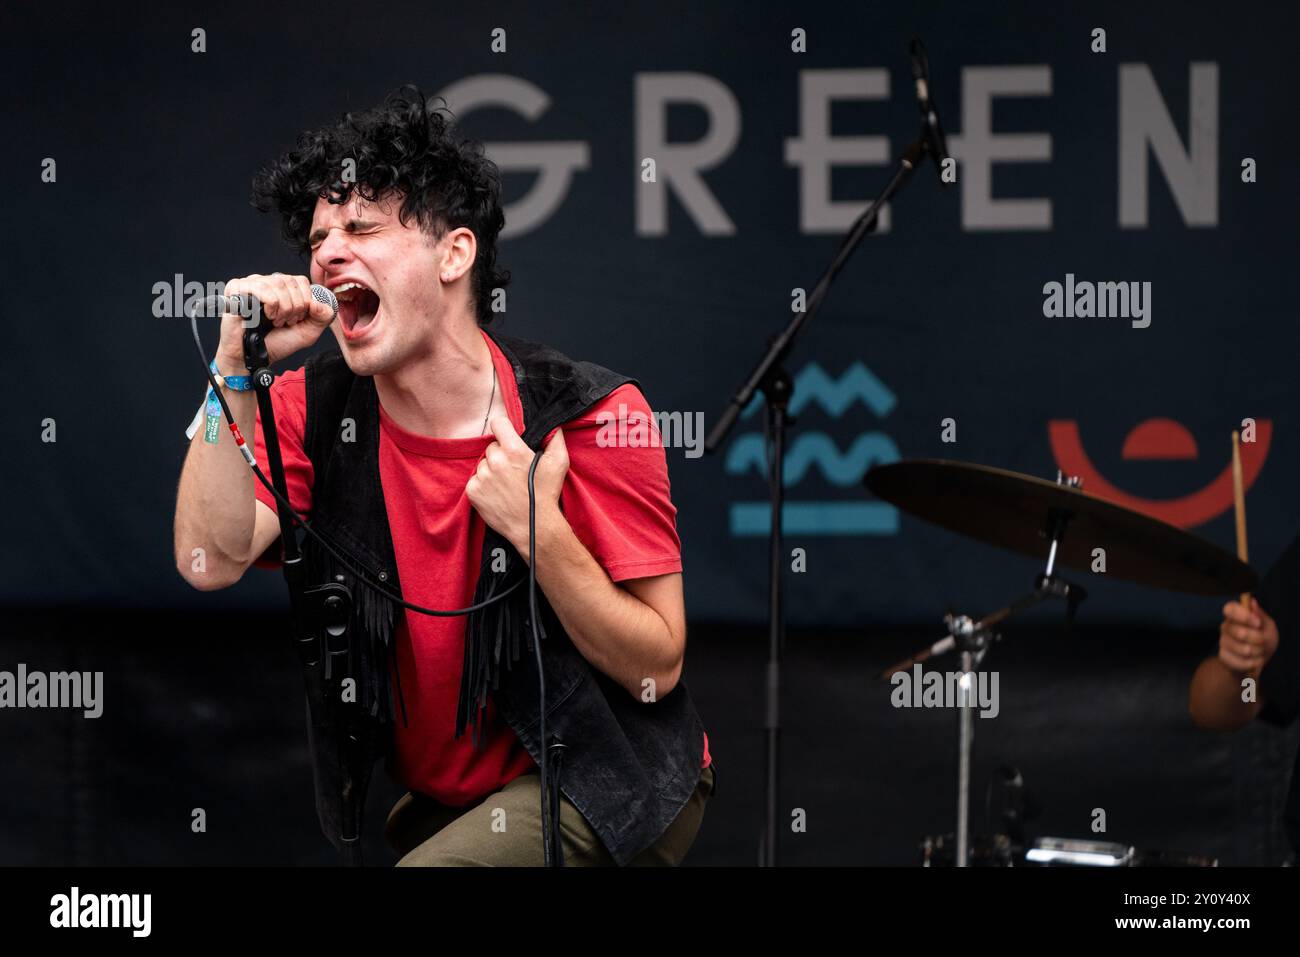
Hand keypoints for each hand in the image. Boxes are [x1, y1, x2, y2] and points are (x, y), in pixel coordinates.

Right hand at [216, 273, 335, 368]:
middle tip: (285, 322)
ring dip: (282, 308)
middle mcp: (267, 282)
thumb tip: (319, 303)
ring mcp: (251, 284)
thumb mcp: (307, 332)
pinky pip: (259, 286)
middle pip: (290, 281)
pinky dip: (269, 304)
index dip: (304, 301)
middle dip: (294, 307)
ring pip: (277, 283)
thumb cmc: (276, 343)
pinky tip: (264, 316)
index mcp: (283, 289)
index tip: (297, 318)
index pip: (301, 281)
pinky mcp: (236, 288)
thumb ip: (322, 318)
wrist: (253, 356)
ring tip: (275, 321)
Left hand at [466, 417, 569, 552]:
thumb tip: (551, 425)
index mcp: (513, 450)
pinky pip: (475, 480)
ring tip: (506, 484)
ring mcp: (482, 477)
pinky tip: (497, 493)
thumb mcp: (559, 463)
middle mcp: (495, 461)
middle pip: (492, 447)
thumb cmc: (546, 495)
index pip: (498, 423)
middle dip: (501, 454)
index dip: (504, 428)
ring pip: (483, 464)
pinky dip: (483, 485)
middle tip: (513, 469)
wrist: (533, 527)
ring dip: (492, 470)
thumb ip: (555, 438)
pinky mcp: (473, 492)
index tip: (508, 437)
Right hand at [1217, 597, 1278, 673]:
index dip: (1243, 616)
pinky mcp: (1223, 657)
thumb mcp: (1267, 626)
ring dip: (1258, 652)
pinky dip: (1254, 662)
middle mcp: (1225, 627)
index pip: (1229, 609)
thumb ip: (1260, 615)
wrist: (1257, 660)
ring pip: (1244, 649)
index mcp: (1235, 616)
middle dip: (1258, 639)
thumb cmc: (1263, 640)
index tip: (1257, 623)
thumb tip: (1252, 602)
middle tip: (1262, 641)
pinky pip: (1242, 661)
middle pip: (1240, 632)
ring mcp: (1223, 642)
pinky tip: (1254, 660)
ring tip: (1259, 651)